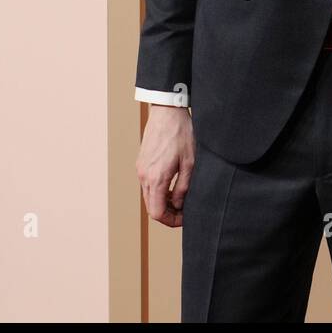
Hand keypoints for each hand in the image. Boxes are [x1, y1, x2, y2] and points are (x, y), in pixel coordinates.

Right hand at [136, 104, 195, 227]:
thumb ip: (184, 187)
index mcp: (156, 178)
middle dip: (168, 213)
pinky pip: (147, 185)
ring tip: (181, 198)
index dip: (172, 221)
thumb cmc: (181, 134)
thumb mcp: (190, 162)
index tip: (185, 218)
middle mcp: (144, 176)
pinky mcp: (141, 163)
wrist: (167, 111)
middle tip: (185, 211)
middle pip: (152, 207)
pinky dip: (159, 191)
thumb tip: (180, 205)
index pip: (158, 213)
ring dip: (163, 202)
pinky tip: (173, 185)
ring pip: (149, 197)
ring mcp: (141, 169)